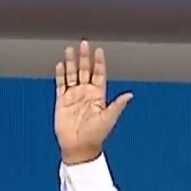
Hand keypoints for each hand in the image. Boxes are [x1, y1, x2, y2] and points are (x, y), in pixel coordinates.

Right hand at [54, 41, 132, 164]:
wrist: (79, 147)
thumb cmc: (96, 136)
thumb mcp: (108, 118)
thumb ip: (117, 105)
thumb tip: (130, 95)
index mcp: (98, 96)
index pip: (99, 75)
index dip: (99, 63)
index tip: (99, 51)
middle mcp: (86, 94)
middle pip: (84, 71)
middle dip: (84, 57)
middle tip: (84, 43)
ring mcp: (74, 96)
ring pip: (72, 74)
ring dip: (71, 62)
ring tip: (70, 49)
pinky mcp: (62, 101)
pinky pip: (61, 84)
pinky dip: (60, 74)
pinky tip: (60, 64)